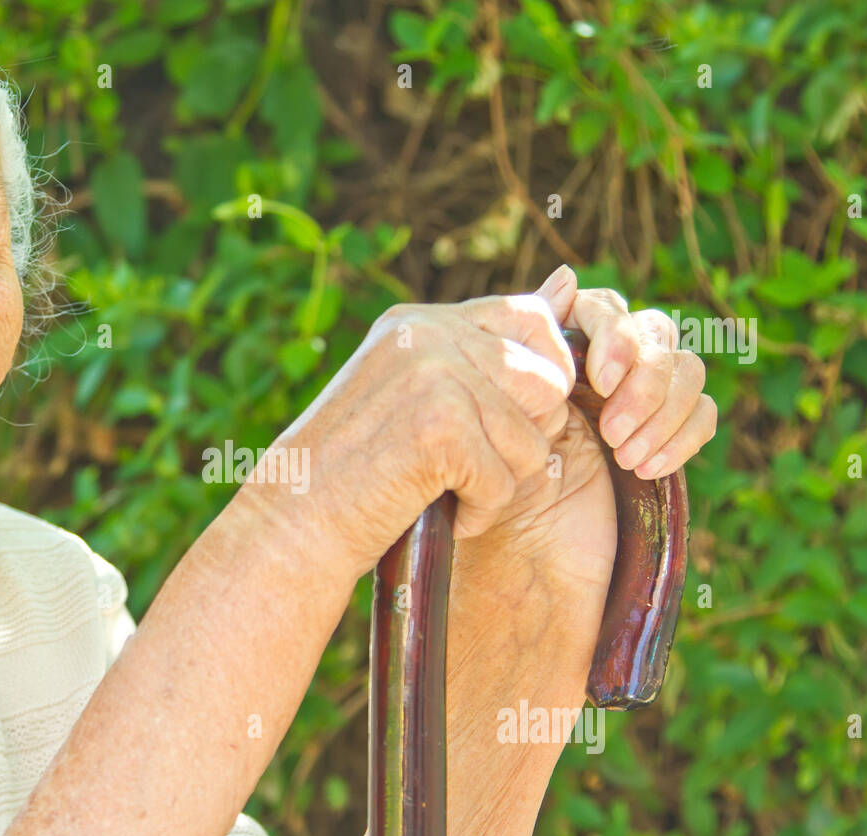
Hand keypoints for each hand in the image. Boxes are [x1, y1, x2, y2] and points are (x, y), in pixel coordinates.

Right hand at [266, 291, 578, 579]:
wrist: (294, 522)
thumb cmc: (354, 469)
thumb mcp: (412, 392)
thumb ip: (481, 349)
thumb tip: (571, 282)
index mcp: (421, 322)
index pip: (532, 318)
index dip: (542, 376)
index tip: (506, 422)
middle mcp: (430, 335)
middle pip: (547, 381)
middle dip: (524, 437)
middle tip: (469, 467)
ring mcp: (434, 377)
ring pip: (534, 439)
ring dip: (499, 483)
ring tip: (444, 491)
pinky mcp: (440, 428)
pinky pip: (506, 481)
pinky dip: (478, 513)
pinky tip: (434, 511)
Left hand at [453, 265, 717, 608]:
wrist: (523, 571)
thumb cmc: (494, 496)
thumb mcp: (498, 422)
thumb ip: (528, 352)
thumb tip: (564, 276)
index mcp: (557, 360)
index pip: (604, 307)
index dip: (611, 332)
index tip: (596, 381)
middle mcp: (600, 377)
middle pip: (655, 329)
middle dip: (644, 375)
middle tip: (613, 430)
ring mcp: (638, 409)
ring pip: (687, 367)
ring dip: (662, 408)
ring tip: (625, 457)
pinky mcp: (667, 443)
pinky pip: (703, 412)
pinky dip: (682, 435)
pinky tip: (645, 469)